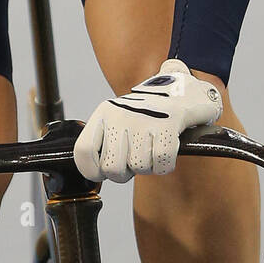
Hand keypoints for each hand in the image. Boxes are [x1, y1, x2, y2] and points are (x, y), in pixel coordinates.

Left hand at [73, 59, 222, 182]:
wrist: (180, 89)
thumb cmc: (146, 112)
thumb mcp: (117, 117)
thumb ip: (103, 141)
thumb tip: (94, 173)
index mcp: (104, 113)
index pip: (83, 152)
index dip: (93, 170)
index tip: (104, 171)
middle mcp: (120, 114)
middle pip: (111, 168)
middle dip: (125, 172)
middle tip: (134, 158)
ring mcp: (143, 119)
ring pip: (138, 168)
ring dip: (148, 166)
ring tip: (152, 148)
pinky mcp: (166, 125)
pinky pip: (161, 165)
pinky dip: (165, 164)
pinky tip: (166, 148)